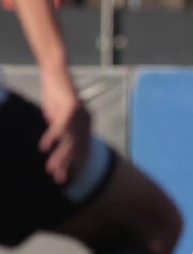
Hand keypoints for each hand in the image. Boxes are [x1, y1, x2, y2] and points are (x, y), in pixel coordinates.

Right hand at [38, 70, 91, 184]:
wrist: (57, 73)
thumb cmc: (57, 95)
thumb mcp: (59, 117)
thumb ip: (60, 130)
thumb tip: (56, 143)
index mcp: (85, 124)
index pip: (83, 149)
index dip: (76, 165)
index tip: (70, 179)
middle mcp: (86, 121)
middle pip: (78, 148)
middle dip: (69, 166)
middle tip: (60, 180)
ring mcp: (80, 114)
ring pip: (70, 141)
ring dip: (60, 156)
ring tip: (51, 169)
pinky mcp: (71, 107)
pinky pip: (61, 126)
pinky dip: (52, 137)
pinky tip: (45, 148)